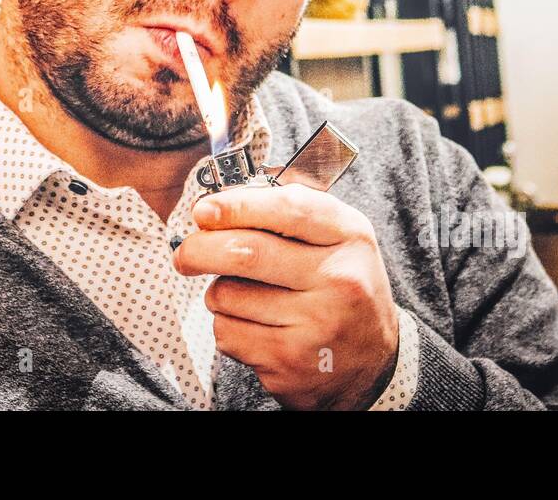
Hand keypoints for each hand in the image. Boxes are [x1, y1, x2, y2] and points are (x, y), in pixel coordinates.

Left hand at [172, 183, 399, 409]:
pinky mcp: (289, 362)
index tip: (204, 210)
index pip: (287, 209)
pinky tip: (253, 325)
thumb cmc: (343, 286)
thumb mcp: (338, 237)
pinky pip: (227, 333)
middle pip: (246, 253)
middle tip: (185, 253)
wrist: (372, 361)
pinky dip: (226, 326)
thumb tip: (227, 195)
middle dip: (200, 249)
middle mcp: (338, 279)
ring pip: (228, 295)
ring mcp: (315, 325)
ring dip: (218, 292)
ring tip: (241, 294)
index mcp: (349, 236)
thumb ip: (292, 207)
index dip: (236, 205)